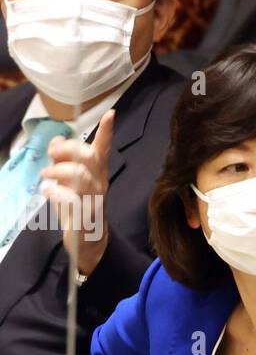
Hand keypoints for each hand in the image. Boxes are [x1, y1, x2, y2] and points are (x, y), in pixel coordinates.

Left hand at [41, 110, 113, 275]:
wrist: (88, 240)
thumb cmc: (78, 207)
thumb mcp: (69, 181)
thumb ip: (64, 160)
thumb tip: (57, 139)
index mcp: (98, 172)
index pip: (103, 149)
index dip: (106, 131)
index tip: (111, 113)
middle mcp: (99, 182)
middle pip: (88, 157)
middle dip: (68, 150)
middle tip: (51, 154)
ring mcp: (94, 198)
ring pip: (79, 175)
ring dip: (57, 172)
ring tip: (45, 176)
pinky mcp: (84, 215)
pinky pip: (71, 198)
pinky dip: (55, 192)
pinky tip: (48, 191)